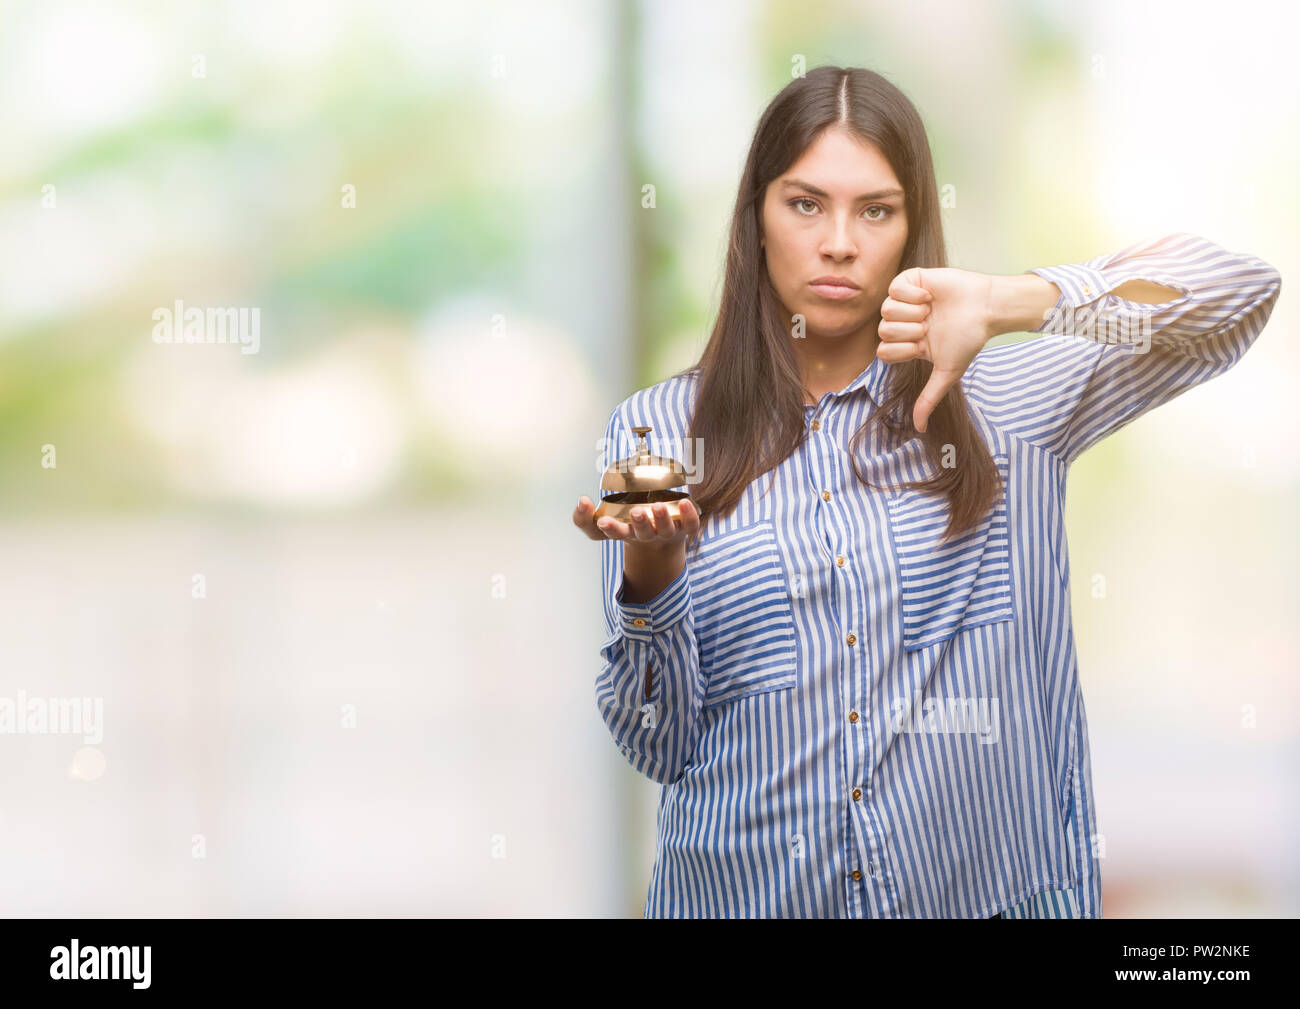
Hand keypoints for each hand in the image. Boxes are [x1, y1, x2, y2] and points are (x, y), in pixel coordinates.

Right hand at [572, 496, 701, 552]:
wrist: (660, 542)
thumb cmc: (627, 527)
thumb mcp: (600, 525)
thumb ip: (583, 517)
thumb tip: (581, 500)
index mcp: (627, 533)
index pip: (616, 533)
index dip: (610, 528)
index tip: (604, 522)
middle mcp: (647, 535)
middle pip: (643, 532)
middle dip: (640, 523)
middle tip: (636, 512)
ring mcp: (667, 531)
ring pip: (666, 529)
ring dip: (662, 518)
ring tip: (658, 506)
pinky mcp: (685, 528)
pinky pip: (690, 525)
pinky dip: (690, 516)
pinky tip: (686, 503)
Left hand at [876, 266, 995, 433]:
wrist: (986, 308)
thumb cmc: (969, 338)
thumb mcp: (947, 372)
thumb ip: (929, 399)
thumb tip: (919, 428)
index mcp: (907, 343)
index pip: (883, 351)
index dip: (903, 350)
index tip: (924, 345)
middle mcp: (902, 322)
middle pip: (883, 331)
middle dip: (910, 332)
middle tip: (930, 326)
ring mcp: (904, 301)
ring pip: (886, 310)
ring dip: (913, 313)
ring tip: (931, 310)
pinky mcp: (910, 279)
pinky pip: (894, 288)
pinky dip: (912, 294)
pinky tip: (929, 296)